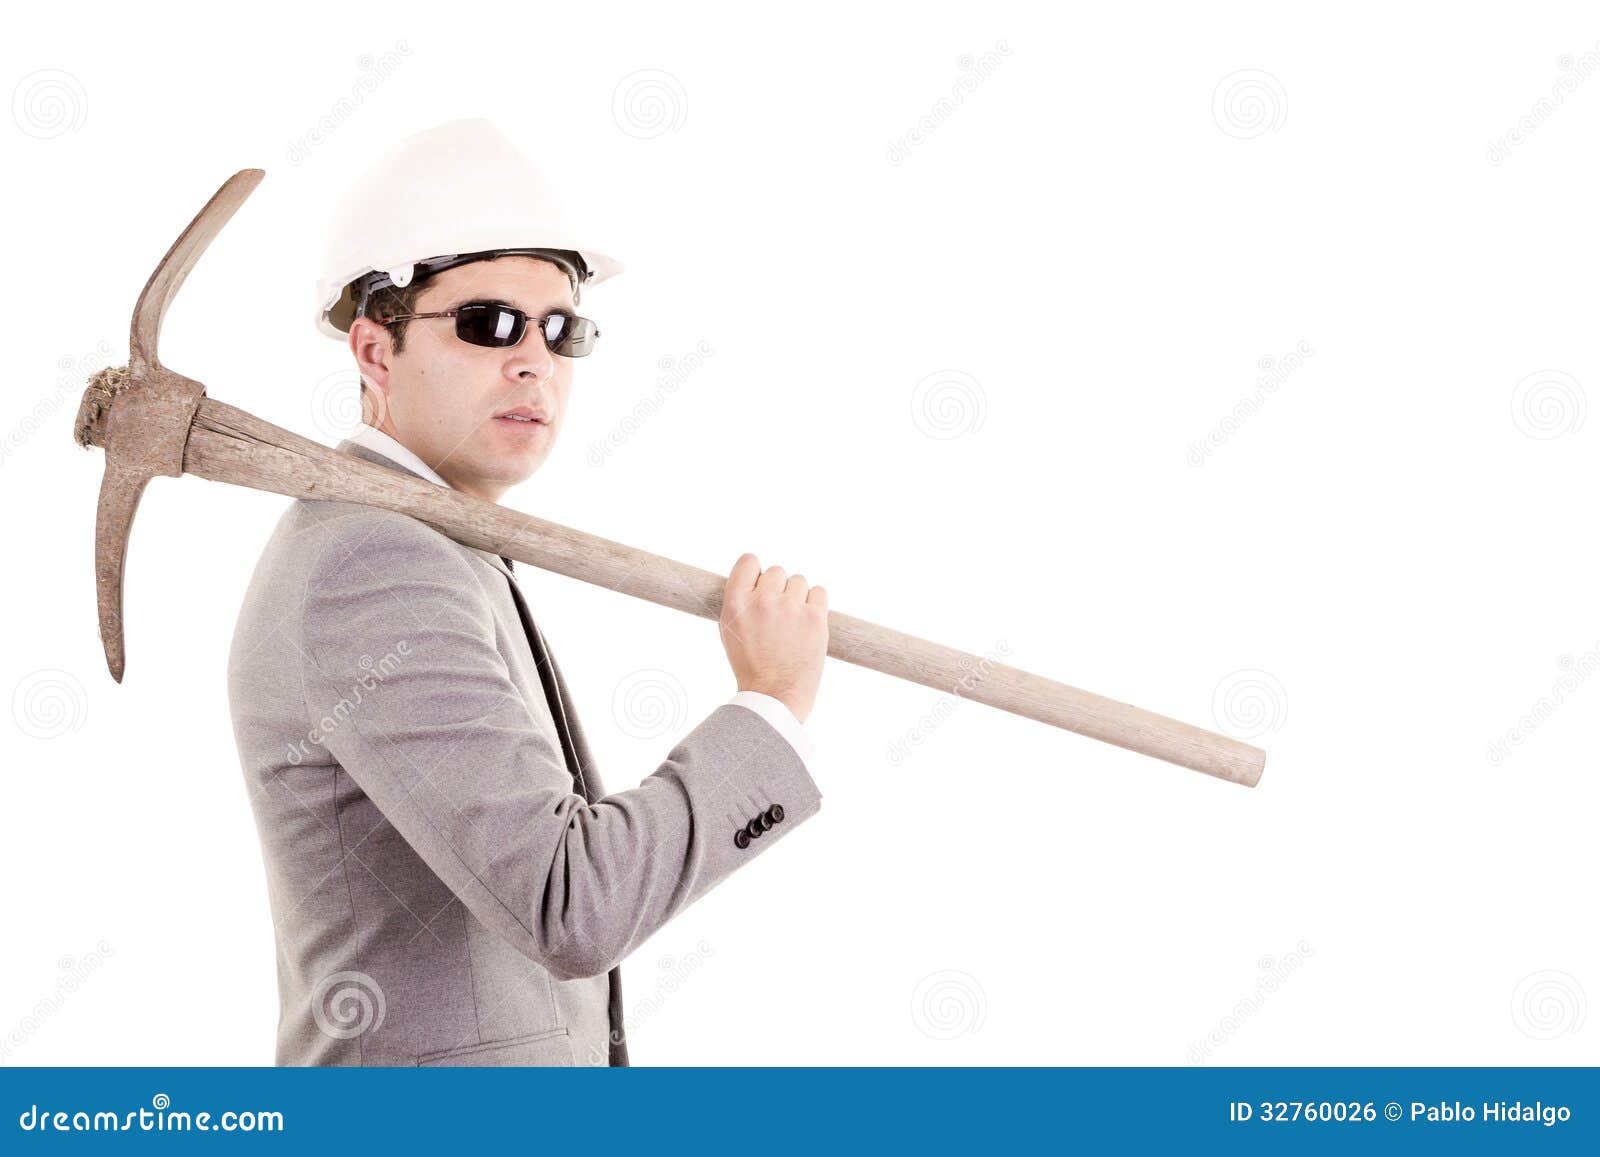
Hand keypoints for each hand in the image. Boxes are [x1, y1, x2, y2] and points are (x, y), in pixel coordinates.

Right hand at [719, 553, 828, 723]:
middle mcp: (762, 601)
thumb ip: (739, 600)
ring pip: (799, 581)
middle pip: (777, 571)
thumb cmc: (751, 665)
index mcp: (736, 603)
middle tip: (778, 616)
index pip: (749, 561)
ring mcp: (790, 608)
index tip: (761, 587)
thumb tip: (755, 576)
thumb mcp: (730, 630)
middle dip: (778, 589)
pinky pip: (819, 592)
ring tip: (792, 624)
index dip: (757, 573)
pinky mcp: (814, 617)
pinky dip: (816, 604)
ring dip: (798, 597)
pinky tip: (808, 621)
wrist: (775, 695)